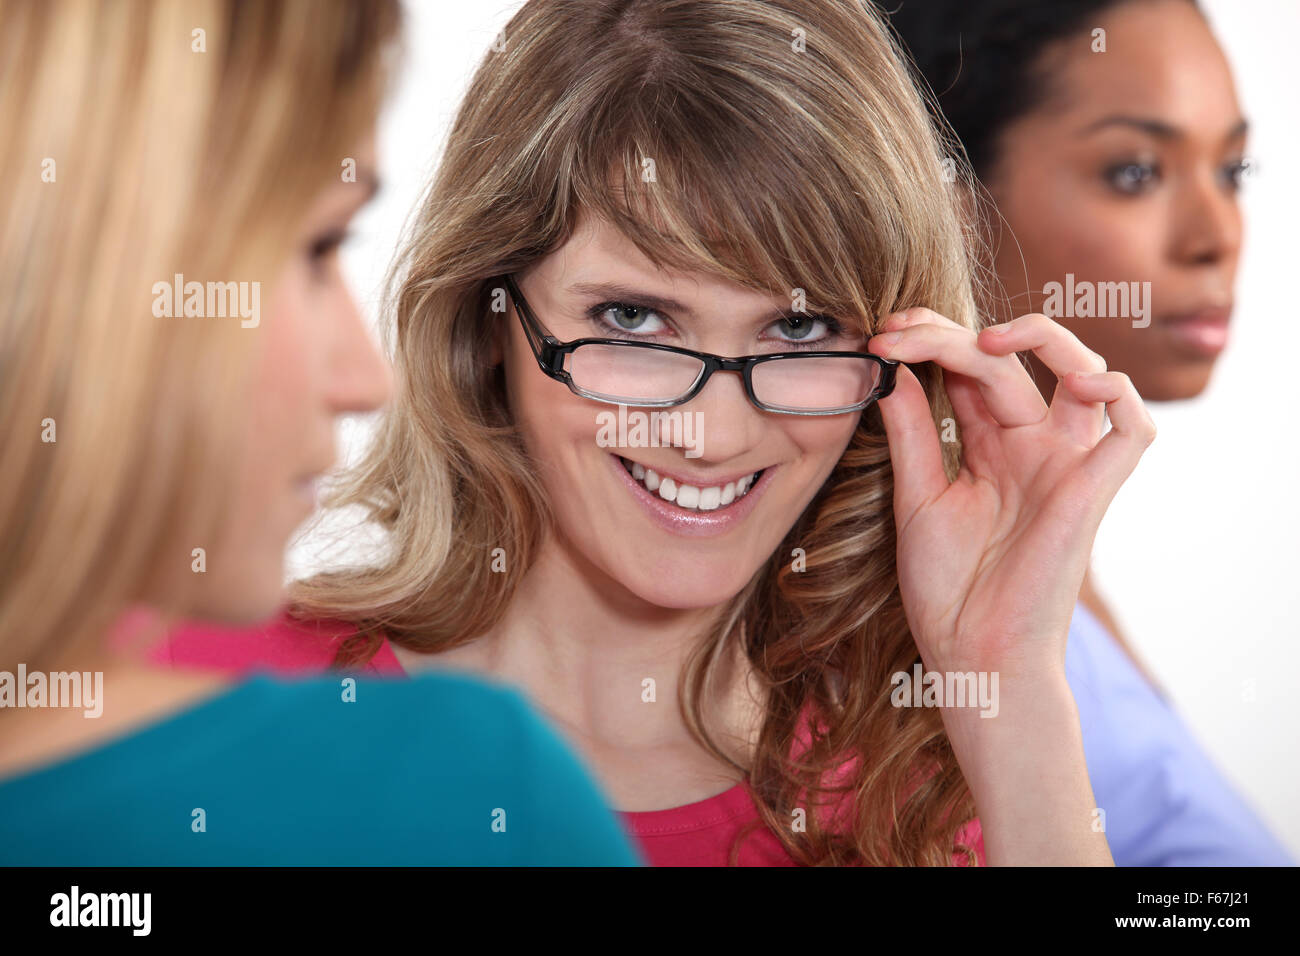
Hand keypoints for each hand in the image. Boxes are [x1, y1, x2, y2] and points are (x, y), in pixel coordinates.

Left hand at [867, 309, 1155, 682]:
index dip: (931, 342)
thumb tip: (888, 370)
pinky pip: (1131, 429)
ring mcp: (1066, 464)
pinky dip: (1118, 394)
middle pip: (1007, 364)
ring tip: (984, 340)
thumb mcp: (917, 498)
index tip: (883, 336)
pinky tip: (1076, 379)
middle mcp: (1031, 446)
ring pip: (1084, 373)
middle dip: (952, 337)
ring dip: (1042, 339)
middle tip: (900, 332)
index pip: (969, 371)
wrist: (971, 655)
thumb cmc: (946, 588)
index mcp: (989, 447)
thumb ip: (911, 434)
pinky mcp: (1094, 490)